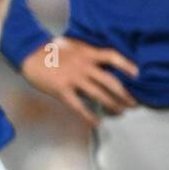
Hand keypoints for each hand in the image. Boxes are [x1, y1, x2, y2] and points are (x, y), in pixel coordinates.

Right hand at [19, 36, 139, 129]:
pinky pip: (79, 106)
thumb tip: (103, 66)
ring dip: (112, 105)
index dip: (126, 65)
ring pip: (98, 95)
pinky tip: (97, 122)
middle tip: (133, 103)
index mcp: (87, 53)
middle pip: (110, 81)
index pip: (112, 56)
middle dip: (124, 94)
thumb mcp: (74, 47)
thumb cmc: (52, 50)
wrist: (30, 54)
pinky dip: (89, 116)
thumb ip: (88, 55)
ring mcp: (74, 79)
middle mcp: (84, 66)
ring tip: (120, 112)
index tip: (137, 74)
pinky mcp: (62, 91)